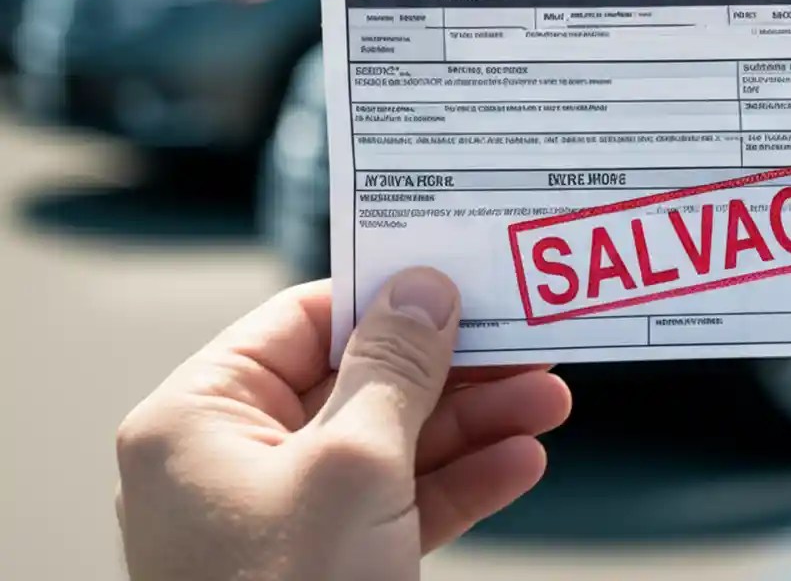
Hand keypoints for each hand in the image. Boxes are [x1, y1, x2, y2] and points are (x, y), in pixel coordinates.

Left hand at [116, 267, 571, 580]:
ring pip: (392, 443)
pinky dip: (461, 482)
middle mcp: (234, 460)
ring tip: (546, 400)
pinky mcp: (330, 560)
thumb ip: (394, 370)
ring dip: (474, 424)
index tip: (456, 282)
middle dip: (452, 370)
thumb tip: (423, 293)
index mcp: (199, 419)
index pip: (301, 323)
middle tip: (523, 345)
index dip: (384, 298)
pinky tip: (519, 462)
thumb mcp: (351, 466)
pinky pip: (400, 501)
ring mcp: (285, 515)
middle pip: (359, 382)